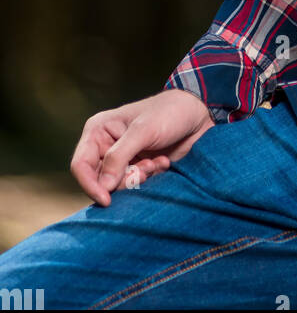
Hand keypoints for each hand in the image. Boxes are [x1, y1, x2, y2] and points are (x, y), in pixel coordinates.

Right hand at [70, 89, 214, 205]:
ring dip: (139, 178)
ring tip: (156, 162)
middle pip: (100, 180)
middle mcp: (106, 146)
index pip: (81, 165)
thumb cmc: (169, 113)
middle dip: (124, 179)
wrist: (199, 114)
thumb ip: (120, 157)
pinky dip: (149, 178)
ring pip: (118, 185)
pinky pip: (135, 184)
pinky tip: (163, 163)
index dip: (90, 185)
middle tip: (146, 168)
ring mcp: (123, 158)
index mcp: (98, 131)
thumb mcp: (143, 130)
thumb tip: (103, 187)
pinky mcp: (139, 167)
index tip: (107, 200)